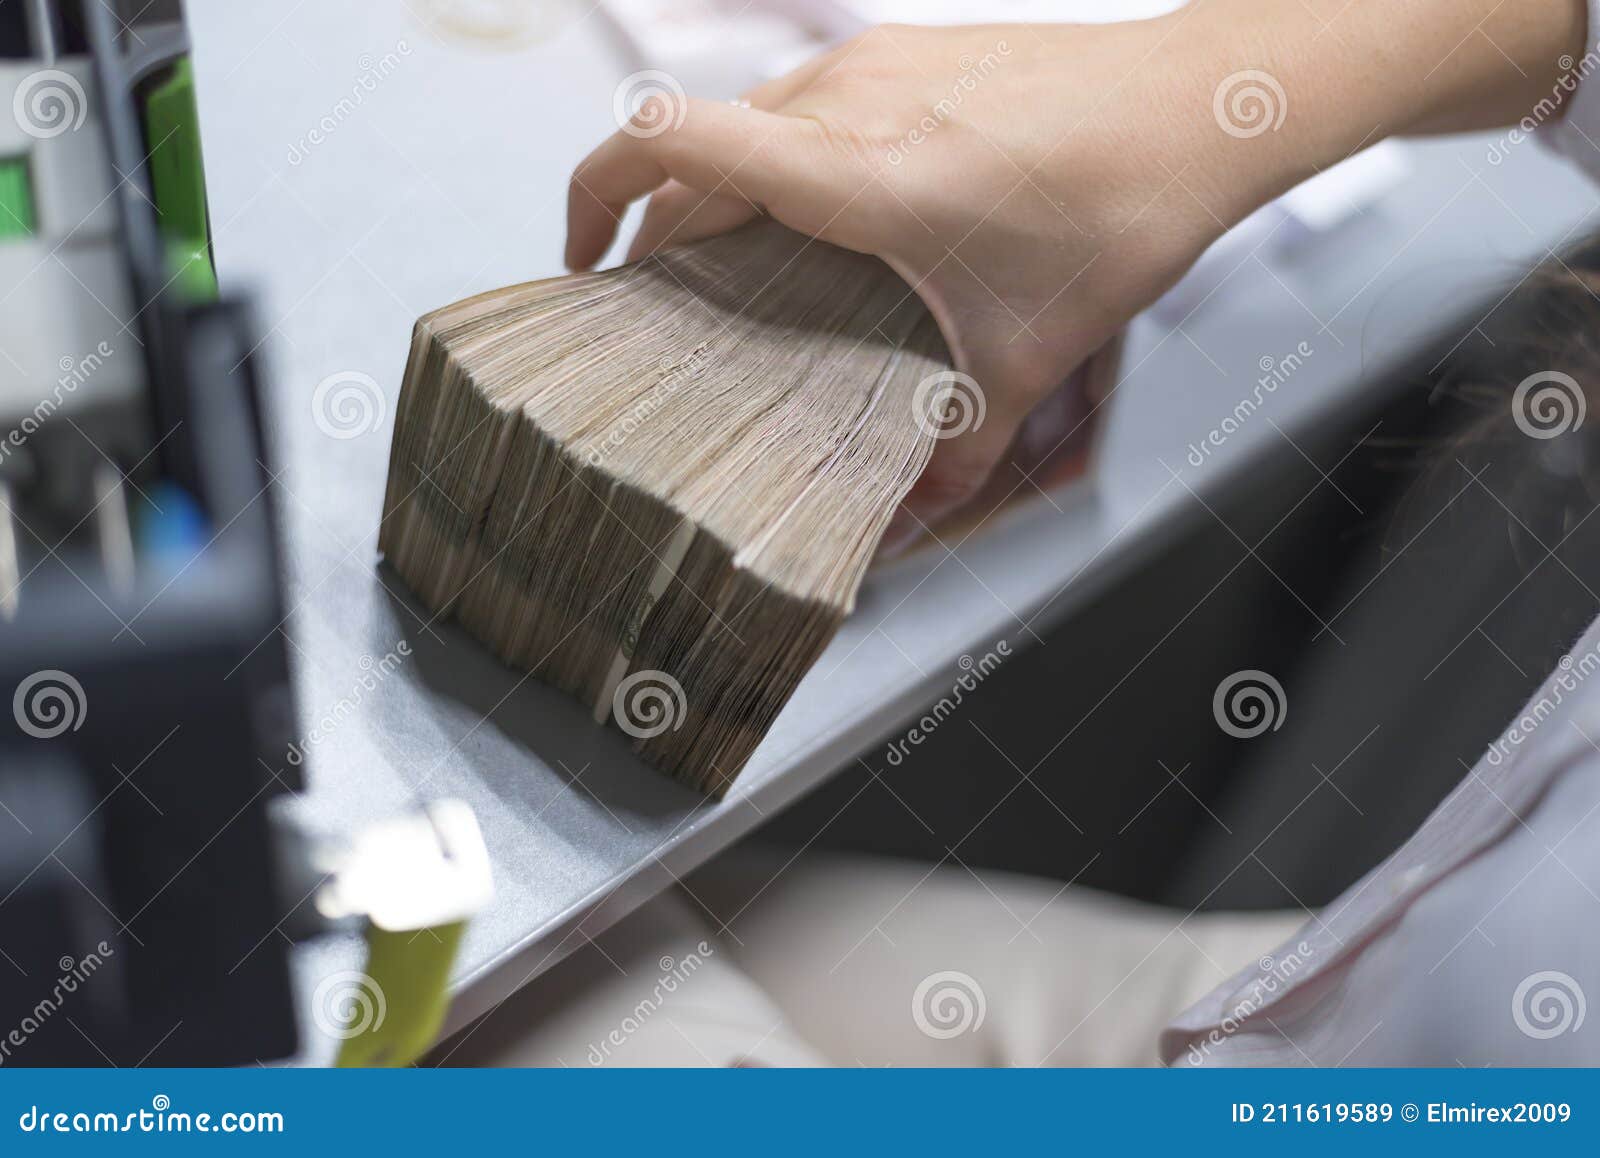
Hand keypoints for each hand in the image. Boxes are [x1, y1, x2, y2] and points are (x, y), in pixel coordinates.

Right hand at [566, 1, 1586, 553]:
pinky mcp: (908, 52)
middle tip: (662, 302)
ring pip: (746, 123)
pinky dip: (779, 159)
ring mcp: (875, 63)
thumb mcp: (1029, 352)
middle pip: (690, 150)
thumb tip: (911, 515)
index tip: (585, 262)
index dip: (591, 195)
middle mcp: (847, 102)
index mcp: (856, 176)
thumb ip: (958, 444)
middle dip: (652, 226)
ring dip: (718, 191)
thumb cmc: (1122, 205)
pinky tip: (825, 219)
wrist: (1201, 102)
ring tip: (737, 267)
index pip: (665, 145)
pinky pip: (804, 103)